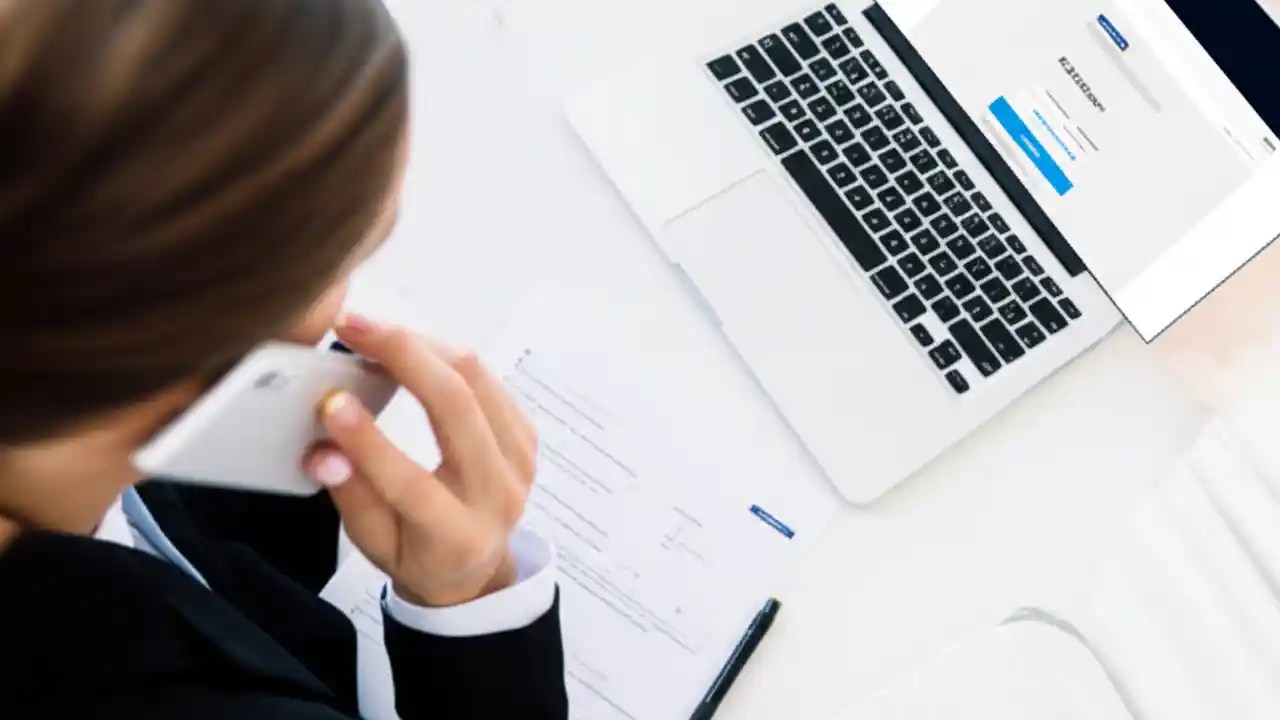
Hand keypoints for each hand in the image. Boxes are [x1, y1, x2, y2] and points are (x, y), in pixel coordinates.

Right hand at [304, 314, 536, 606]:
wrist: (474, 567)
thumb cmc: (414, 552)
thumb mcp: (374, 543)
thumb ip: (352, 496)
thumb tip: (324, 452)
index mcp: (457, 536)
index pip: (410, 484)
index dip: (367, 441)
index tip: (330, 401)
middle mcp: (499, 496)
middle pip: (456, 408)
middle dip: (403, 355)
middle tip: (353, 325)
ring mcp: (520, 461)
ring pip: (477, 379)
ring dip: (424, 344)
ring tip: (375, 328)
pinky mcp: (526, 435)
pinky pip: (488, 380)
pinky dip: (446, 355)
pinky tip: (411, 347)